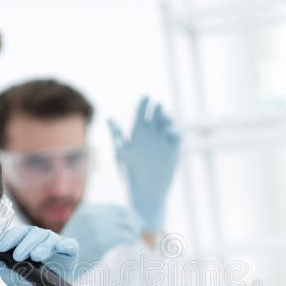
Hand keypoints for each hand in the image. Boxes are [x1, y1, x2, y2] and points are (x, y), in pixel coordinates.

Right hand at [61, 203, 142, 265]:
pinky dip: (130, 238)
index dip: (128, 213)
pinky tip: (129, 242)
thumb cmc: (73, 248)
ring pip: (126, 224)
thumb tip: (119, 218)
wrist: (59, 262)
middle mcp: (92, 214)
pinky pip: (125, 236)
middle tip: (139, 228)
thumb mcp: (82, 226)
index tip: (135, 220)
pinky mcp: (102, 240)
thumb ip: (97, 220)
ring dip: (133, 230)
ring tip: (133, 237)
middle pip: (123, 214)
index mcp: (88, 209)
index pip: (115, 207)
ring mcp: (97, 227)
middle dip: (134, 220)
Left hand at [108, 96, 180, 232]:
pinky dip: (174, 132)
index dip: (144, 103)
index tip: (146, 96)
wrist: (148, 189)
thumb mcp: (122, 152)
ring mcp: (163, 140)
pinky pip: (176, 135)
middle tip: (157, 105)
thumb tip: (108, 118)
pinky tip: (168, 133)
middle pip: (156, 114)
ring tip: (163, 118)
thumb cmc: (132, 173)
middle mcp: (151, 133)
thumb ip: (117, 135)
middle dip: (157, 108)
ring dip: (166, 117)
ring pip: (167, 122)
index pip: (142, 111)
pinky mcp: (174, 148)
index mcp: (138, 131)